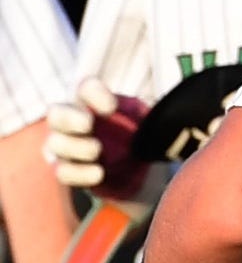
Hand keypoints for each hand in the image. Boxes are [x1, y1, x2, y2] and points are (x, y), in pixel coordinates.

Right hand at [44, 78, 150, 196]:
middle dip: (69, 118)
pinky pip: (63, 172)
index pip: (84, 88)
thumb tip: (166, 113)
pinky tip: (98, 173)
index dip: (93, 94)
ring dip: (74, 146)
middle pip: (56, 114)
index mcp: (92, 102)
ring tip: (96, 150)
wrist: (141, 168)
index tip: (111, 107)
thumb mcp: (148, 120)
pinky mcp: (69, 170)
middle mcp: (72, 121)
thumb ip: (150, 114)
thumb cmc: (140, 134)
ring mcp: (66, 147)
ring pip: (55, 144)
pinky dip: (79, 173)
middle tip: (88, 124)